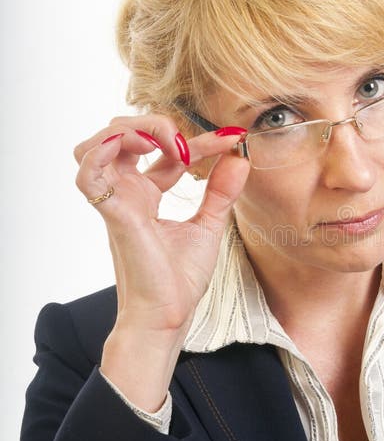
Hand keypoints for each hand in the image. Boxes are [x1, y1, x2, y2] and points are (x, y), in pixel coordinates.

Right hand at [74, 114, 249, 340]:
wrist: (169, 316)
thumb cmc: (179, 280)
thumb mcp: (208, 225)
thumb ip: (220, 191)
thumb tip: (239, 159)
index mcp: (144, 195)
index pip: (164, 151)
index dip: (198, 140)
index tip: (231, 140)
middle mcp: (126, 193)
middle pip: (121, 134)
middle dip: (154, 124)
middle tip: (190, 143)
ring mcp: (116, 201)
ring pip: (96, 144)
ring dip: (128, 130)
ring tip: (163, 142)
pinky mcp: (114, 214)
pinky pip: (88, 174)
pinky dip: (102, 151)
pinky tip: (136, 147)